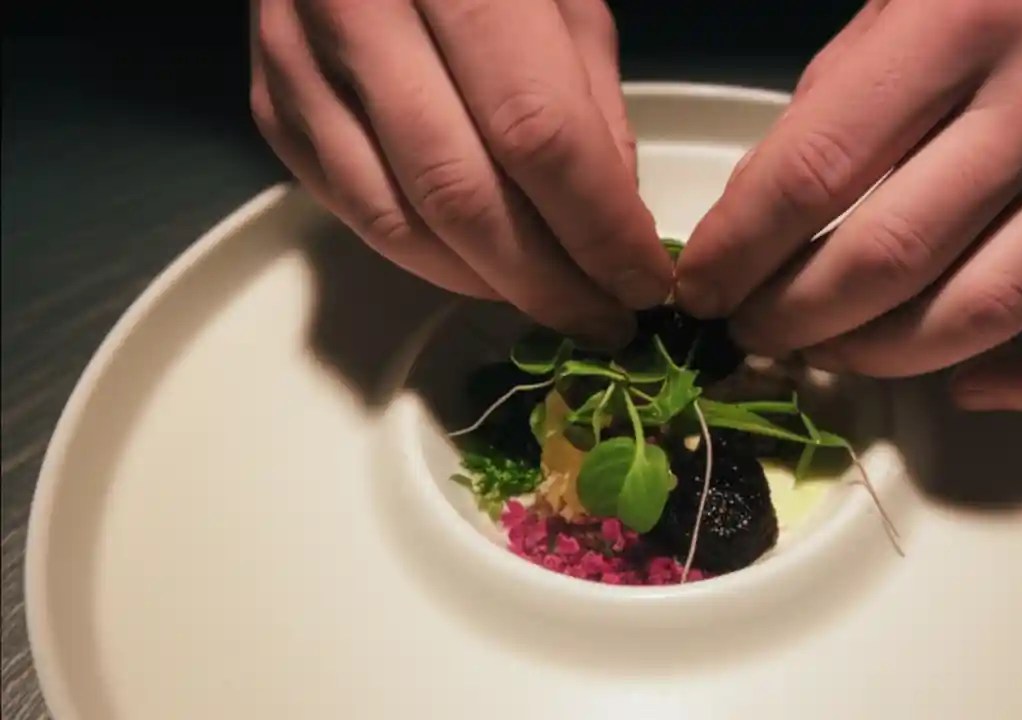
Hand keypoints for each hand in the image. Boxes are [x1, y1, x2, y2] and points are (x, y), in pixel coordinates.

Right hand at [250, 0, 670, 346]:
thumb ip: (589, 95)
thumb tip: (610, 216)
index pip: (537, 133)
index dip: (597, 226)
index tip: (642, 281)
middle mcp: (360, 13)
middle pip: (464, 194)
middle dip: (547, 280)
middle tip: (604, 320)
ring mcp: (299, 64)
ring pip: (400, 221)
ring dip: (488, 285)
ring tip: (554, 305)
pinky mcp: (272, 105)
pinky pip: (353, 212)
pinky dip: (427, 260)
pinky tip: (482, 271)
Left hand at [677, 0, 1021, 409]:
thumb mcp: (889, 6)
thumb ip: (823, 114)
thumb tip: (752, 228)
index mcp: (959, 25)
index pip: (819, 170)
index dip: (741, 246)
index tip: (699, 288)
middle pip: (895, 257)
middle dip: (796, 316)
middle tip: (750, 329)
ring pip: (987, 309)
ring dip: (883, 358)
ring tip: (824, 352)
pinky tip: (959, 385)